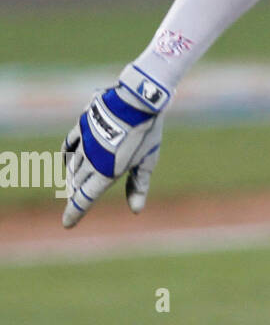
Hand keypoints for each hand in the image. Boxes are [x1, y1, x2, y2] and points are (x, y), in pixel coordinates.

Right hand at [62, 65, 170, 227]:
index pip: (84, 199)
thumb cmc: (146, 133)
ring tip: (71, 186)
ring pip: (72, 166)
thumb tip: (136, 209)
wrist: (136, 100)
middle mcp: (90, 160)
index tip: (67, 224)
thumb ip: (139, 185)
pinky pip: (69, 145)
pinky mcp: (82, 126)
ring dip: (72, 178)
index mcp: (106, 173)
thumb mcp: (147, 162)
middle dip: (75, 195)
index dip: (74, 213)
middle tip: (74, 204)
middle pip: (77, 184)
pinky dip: (67, 157)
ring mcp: (84, 142)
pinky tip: (67, 162)